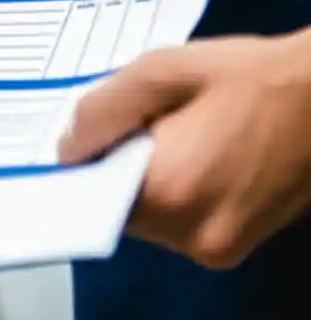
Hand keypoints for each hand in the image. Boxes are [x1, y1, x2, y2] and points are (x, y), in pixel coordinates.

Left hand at [57, 31, 310, 267]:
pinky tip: (198, 155)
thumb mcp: (164, 70)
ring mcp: (214, 247)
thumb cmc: (253, 77)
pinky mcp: (232, 249)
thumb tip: (66, 148)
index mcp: (169, 189)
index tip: (92, 130)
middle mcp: (189, 233)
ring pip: (146, 218)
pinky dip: (176, 194)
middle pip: (116, 205)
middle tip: (144, 124)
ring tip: (178, 136)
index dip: (84, 156)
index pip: (87, 188)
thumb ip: (103, 109)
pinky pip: (177, 224)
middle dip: (117, 165)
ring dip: (147, 181)